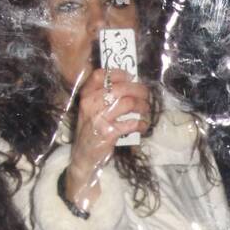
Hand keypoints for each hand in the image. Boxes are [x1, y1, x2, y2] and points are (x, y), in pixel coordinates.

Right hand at [66, 66, 150, 207]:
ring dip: (142, 106)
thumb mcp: (90, 110)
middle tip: (146, 94)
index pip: (100, 75)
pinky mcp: (109, 133)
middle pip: (119, 88)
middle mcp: (90, 104)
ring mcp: (99, 119)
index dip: (118, 73)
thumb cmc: (90, 131)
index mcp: (86, 96)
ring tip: (146, 110)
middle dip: (138, 89)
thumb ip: (102, 97)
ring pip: (127, 103)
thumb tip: (128, 84)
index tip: (131, 76)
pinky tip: (143, 125)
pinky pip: (131, 124)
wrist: (83, 156)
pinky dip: (141, 124)